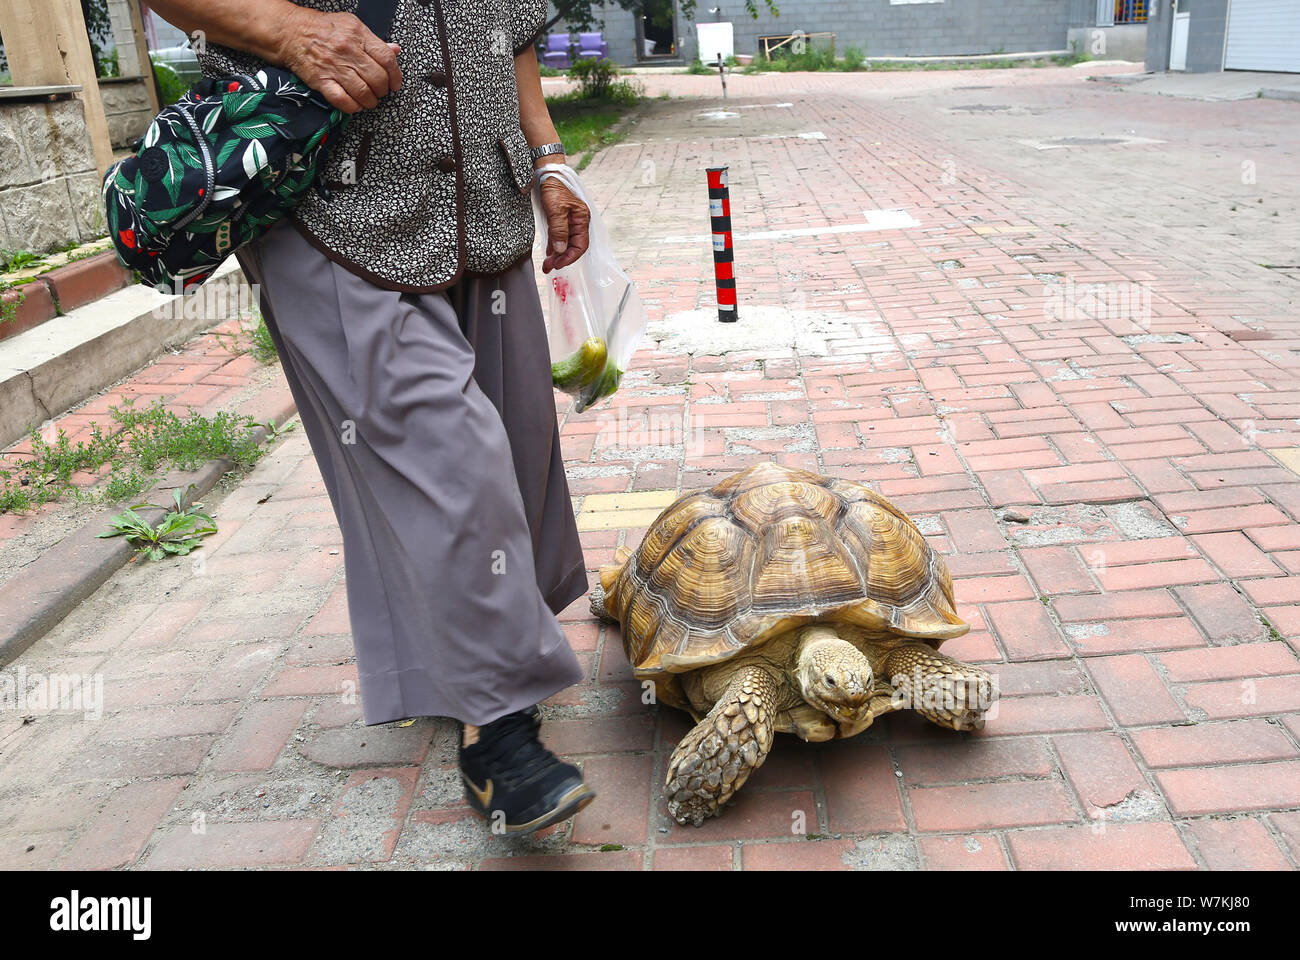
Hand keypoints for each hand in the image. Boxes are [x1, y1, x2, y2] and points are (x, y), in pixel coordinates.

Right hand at [277, 9, 401, 112]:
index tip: (395, 84)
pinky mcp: (321, 80)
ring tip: (369, 100)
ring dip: (370, 101)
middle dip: (383, 90)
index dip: (395, 75)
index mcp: (358, 34)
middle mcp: (347, 50)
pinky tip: (355, 105)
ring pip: (363, 92)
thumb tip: (395, 50)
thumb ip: (374, 41)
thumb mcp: (351, 25)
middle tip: (380, 91)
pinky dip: (353, 107)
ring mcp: (334, 66)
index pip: (387, 59)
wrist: (290, 32)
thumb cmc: (321, 29)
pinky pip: (343, 101)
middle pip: (377, 78)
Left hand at [539, 177, 590, 273]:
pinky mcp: (560, 221)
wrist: (547, 173)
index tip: (558, 265)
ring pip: (565, 244)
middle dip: (562, 259)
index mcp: (581, 220)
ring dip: (557, 255)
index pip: (580, 245)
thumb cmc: (554, 188)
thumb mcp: (556, 209)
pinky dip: (554, 247)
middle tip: (548, 267)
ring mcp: (569, 222)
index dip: (570, 257)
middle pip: (573, 247)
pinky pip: (559, 238)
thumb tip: (561, 249)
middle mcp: (577, 223)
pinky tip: (549, 254)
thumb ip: (559, 230)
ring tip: (546, 264)